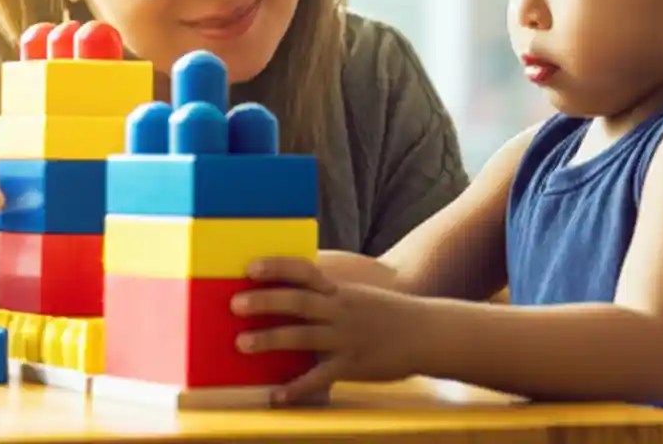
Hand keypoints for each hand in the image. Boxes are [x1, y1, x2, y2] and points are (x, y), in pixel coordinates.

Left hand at [231, 257, 421, 404]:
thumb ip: (326, 294)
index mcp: (339, 290)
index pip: (304, 270)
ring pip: (303, 337)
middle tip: (235, 304)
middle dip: (265, 302)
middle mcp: (340, 310)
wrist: (427, 332)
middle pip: (298, 302)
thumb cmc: (386, 313)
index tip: (250, 267)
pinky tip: (277, 396)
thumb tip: (289, 294)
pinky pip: (321, 377)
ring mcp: (347, 338)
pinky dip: (297, 387)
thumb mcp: (357, 295)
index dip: (277, 267)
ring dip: (271, 339)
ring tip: (242, 343)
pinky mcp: (353, 365)